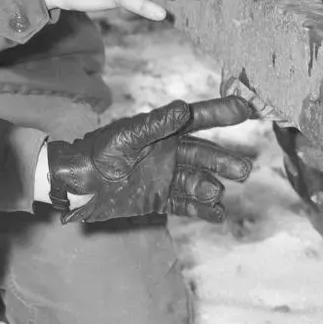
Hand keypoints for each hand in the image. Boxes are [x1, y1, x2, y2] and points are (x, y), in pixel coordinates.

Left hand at [44, 94, 256, 224]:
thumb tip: (183, 109)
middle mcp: (168, 152)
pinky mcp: (159, 199)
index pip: (196, 119)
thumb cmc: (97, 152)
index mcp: (161, 130)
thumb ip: (155, 125)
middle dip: (223, 160)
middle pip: (203, 153)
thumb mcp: (126, 137)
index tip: (245, 109)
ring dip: (210, 186)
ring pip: (196, 180)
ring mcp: (165, 176)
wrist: (77, 185)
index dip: (220, 113)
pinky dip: (202, 210)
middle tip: (244, 169)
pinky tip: (218, 214)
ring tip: (217, 193)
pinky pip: (185, 204)